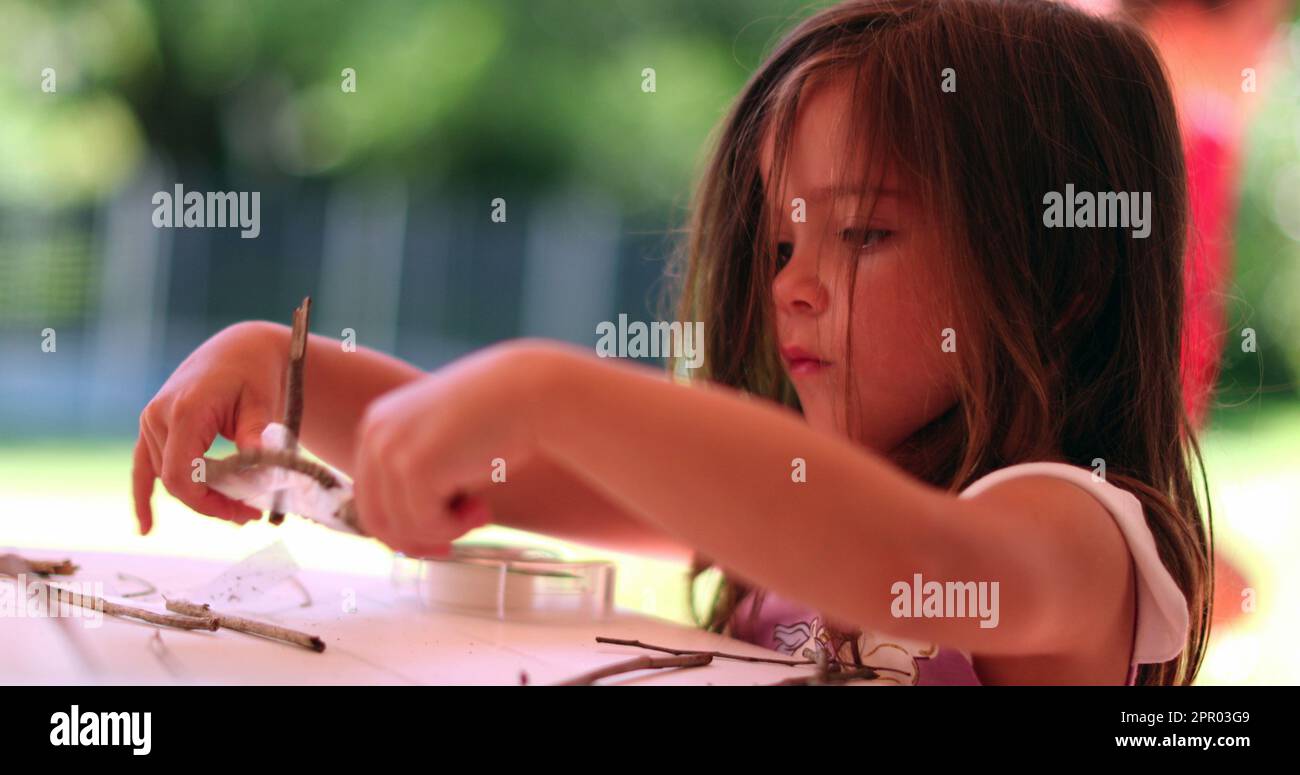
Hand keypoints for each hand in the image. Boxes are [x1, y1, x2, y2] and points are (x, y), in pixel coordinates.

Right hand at [133, 321, 285, 533]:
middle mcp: (159, 417)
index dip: (209, 503)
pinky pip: (142, 467)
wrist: (239, 350)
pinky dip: (143, 496)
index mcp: (186, 411)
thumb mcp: (261, 402)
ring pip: (169, 477)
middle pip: (177, 481)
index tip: (244, 513)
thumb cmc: (254, 373)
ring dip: (200, 498)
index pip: (182, 475)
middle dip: (213, 503)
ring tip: (239, 508)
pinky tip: (145, 528)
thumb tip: (260, 468)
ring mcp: (151, 421)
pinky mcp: (152, 426)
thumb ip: (255, 434)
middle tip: (250, 514)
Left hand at [352, 341, 563, 555]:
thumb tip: (407, 536)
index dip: (401, 528)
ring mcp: (391, 450)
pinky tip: (483, 508)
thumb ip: (420, 476)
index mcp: (377, 425)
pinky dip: (456, 528)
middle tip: (451, 548)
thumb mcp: (445, 445)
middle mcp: (375, 434)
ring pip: (402, 525)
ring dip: (444, 532)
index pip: (369, 496)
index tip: (435, 542)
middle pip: (376, 516)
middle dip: (416, 540)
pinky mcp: (415, 467)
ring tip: (481, 513)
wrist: (530, 393)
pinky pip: (426, 523)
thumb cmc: (499, 418)